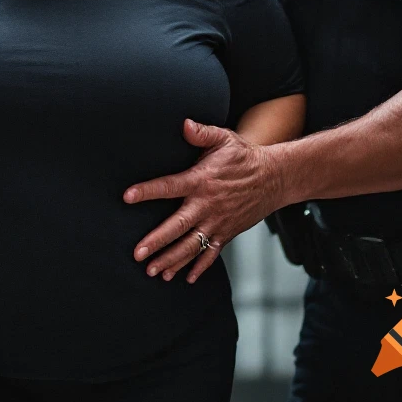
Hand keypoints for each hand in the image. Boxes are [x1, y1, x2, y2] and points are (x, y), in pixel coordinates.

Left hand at [123, 119, 281, 283]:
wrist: (275, 177)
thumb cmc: (244, 156)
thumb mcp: (223, 138)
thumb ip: (201, 132)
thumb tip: (184, 124)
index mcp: (200, 181)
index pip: (169, 186)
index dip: (147, 191)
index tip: (127, 197)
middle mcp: (207, 205)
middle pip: (177, 227)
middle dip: (157, 242)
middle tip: (137, 254)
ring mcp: (218, 222)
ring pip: (191, 246)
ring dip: (172, 260)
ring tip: (153, 272)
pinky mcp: (227, 233)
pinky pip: (211, 254)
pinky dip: (199, 267)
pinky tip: (185, 278)